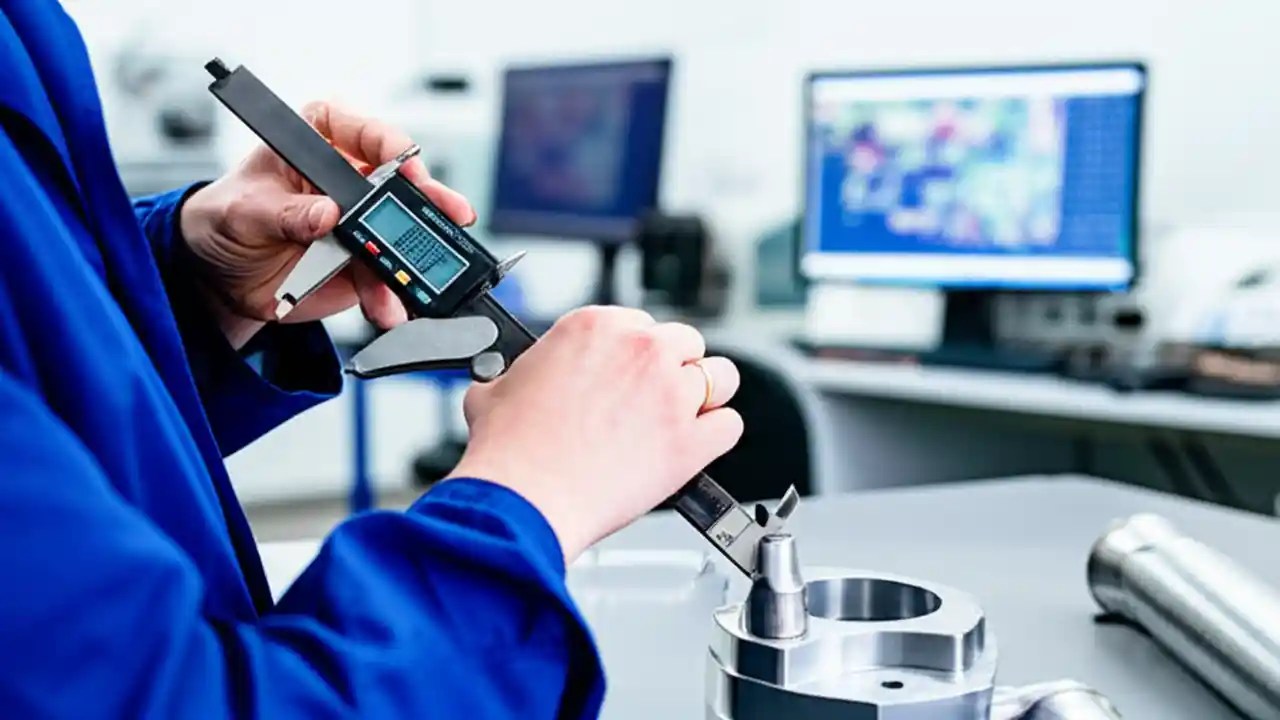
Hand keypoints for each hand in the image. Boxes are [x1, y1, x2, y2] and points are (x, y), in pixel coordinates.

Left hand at [179, 101, 476, 347]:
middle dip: (428, 200)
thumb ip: (285, 212)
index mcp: (319, 142)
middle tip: (445, 215)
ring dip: (415, 258)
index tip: (403, 166)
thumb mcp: (245, 211)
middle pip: (402, 182)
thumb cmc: (227, 219)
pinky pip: (387, 277)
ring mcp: (363, 223)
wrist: (222, 277)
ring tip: (409, 280)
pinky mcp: (365, 263)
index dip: (390, 144)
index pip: (364, 131)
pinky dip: (391, 294)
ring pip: (405, 234)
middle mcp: (350, 178)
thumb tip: (326, 212)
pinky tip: (389, 305)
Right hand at [450, 306, 743, 562]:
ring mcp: (671, 393)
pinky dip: (716, 436)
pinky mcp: (691, 441)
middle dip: (672, 370)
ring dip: (705, 397)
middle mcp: (641, 350)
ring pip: (719, 378)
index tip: (626, 376)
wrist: (523, 498)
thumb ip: (523, 373)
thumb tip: (519, 381)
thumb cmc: (510, 451)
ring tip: (683, 418)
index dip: (635, 355)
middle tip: (651, 401)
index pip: (640, 325)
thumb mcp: (497, 389)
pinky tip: (696, 446)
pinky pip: (729, 426)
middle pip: (686, 344)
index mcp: (596, 327)